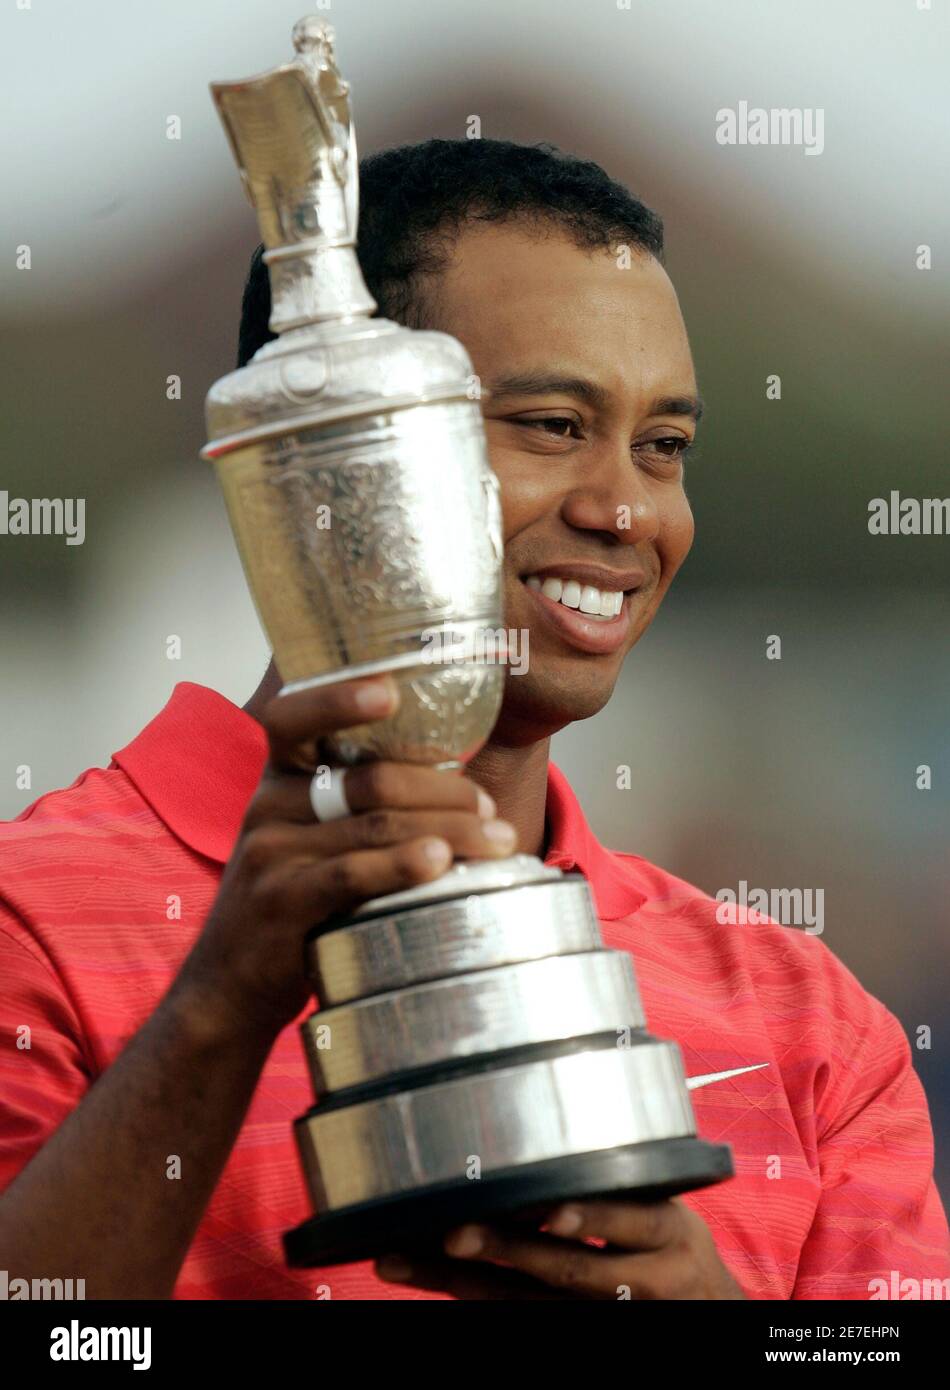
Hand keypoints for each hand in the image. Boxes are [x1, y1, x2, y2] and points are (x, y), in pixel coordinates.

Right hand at [175, 675, 517, 1039]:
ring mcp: (271, 854)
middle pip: (370, 778)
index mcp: (278, 780)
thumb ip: (356, 807)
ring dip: (449, 830)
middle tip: (490, 810)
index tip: (391, 692)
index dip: (338, 698)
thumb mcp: (305, 840)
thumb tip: (457, 788)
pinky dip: (401, 864)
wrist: (226, 984)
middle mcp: (268, 807)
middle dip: (445, 790)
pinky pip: (350, 873)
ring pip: (375, 825)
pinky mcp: (281, 902)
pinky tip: (439, 861)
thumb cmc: (291, 903)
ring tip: (497, 840)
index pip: (293, 718)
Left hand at [375, 1197, 745, 1299]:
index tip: (552, 1210)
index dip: (591, 1217)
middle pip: (570, 1272)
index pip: (630, 1221)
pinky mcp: (581, 1331)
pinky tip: (429, 1280)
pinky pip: (520, 1320)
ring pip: (530, 1306)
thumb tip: (545, 1118)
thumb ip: (623, 1179)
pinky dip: (473, 1300)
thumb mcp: (669, 1206)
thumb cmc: (673, 1243)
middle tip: (453, 1233)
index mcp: (667, 1231)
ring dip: (465, 1283)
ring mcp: (609, 1317)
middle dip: (509, 1251)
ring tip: (409, 1260)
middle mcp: (643, 1279)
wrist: (707, 1313)